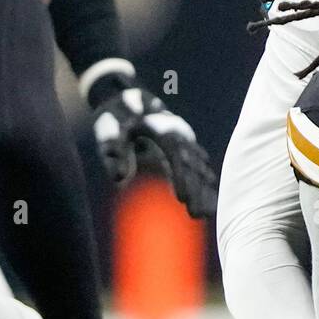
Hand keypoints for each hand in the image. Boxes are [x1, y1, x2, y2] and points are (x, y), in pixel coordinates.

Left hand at [92, 85, 217, 217]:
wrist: (129, 103)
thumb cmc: (117, 119)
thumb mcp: (108, 129)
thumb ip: (113, 150)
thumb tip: (120, 178)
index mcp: (161, 128)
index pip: (176, 154)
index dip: (181, 176)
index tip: (182, 199)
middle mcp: (179, 135)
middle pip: (191, 165)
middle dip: (195, 190)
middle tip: (196, 214)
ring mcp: (185, 143)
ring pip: (198, 169)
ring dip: (203, 191)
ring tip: (206, 214)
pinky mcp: (185, 152)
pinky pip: (197, 171)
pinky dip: (204, 187)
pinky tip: (210, 206)